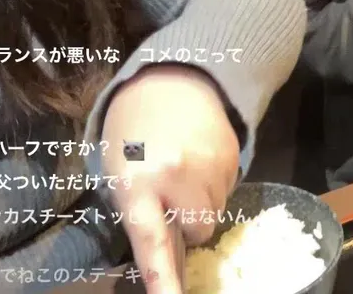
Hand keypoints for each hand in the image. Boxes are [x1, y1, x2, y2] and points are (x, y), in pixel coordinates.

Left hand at [102, 64, 240, 293]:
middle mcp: (176, 176)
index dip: (162, 279)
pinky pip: (229, 192)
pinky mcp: (234, 157)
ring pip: (216, 214)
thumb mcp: (118, 170)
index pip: (151, 241)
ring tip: (185, 171)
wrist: (173, 78)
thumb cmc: (133, 130)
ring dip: (203, 203)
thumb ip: (137, 210)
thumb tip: (163, 254)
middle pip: (197, 232)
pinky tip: (201, 160)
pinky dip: (216, 185)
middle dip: (187, 224)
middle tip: (170, 196)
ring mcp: (210, 166)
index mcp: (136, 181)